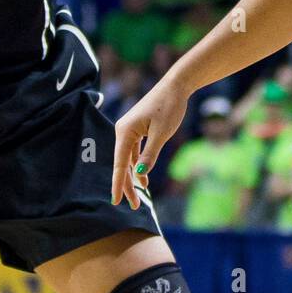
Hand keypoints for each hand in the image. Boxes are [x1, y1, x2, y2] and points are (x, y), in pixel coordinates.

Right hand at [112, 77, 189, 208]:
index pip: (119, 163)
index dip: (118, 183)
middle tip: (134, 205)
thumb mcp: (162, 134)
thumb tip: (139, 175)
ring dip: (133, 177)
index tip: (116, 201)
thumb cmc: (169, 107)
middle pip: (122, 163)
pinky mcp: (137, 129)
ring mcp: (129, 130)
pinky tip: (143, 179)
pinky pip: (134, 152)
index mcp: (125, 131)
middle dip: (127, 185)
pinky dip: (138, 165)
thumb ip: (150, 155)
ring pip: (128, 159)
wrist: (176, 86)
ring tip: (138, 197)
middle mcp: (123, 130)